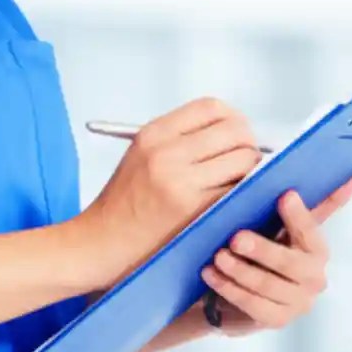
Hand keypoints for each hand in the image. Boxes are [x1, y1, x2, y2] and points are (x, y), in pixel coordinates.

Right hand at [76, 98, 261, 287]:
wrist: (100, 243)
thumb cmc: (122, 204)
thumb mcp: (141, 155)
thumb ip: (179, 139)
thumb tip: (231, 132)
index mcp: (153, 134)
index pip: (211, 108)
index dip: (232, 118)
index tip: (236, 134)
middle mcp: (167, 153)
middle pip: (234, 130)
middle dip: (249, 144)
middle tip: (246, 160)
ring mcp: (182, 182)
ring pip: (243, 160)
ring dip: (251, 170)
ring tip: (240, 181)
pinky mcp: (195, 211)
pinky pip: (237, 190)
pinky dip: (244, 192)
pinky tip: (235, 200)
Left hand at [200, 172, 351, 336]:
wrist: (235, 296)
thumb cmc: (256, 251)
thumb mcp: (270, 227)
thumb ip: (291, 206)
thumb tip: (340, 172)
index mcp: (316, 248)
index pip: (313, 230)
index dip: (301, 215)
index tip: (285, 196)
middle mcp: (315, 276)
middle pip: (292, 263)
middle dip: (264, 249)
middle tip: (236, 237)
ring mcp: (298, 302)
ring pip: (268, 285)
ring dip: (240, 270)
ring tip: (218, 257)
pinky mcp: (278, 320)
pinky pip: (252, 304)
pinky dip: (229, 288)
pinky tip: (210, 274)